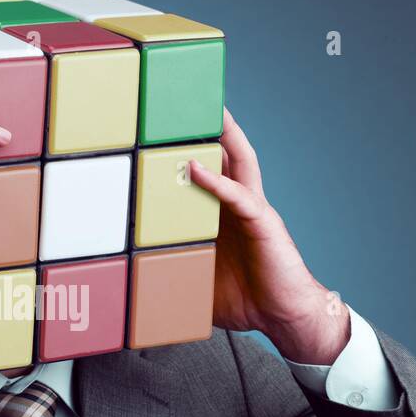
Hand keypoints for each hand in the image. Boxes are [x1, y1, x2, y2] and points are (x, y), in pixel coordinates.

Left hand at [187, 109, 349, 364]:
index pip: (206, 171)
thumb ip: (170, 272)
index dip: (189, 148)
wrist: (285, 317)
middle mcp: (238, 204)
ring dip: (222, 136)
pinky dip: (217, 181)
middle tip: (182, 99)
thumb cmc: (246, 300)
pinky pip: (238, 196)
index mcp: (222, 214)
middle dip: (209, 127)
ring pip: (238, 162)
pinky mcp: (262, 222)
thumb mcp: (196, 283)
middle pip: (225, 154)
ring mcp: (252, 209)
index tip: (165, 127)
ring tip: (204, 109)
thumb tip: (130, 283)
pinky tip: (197, 168)